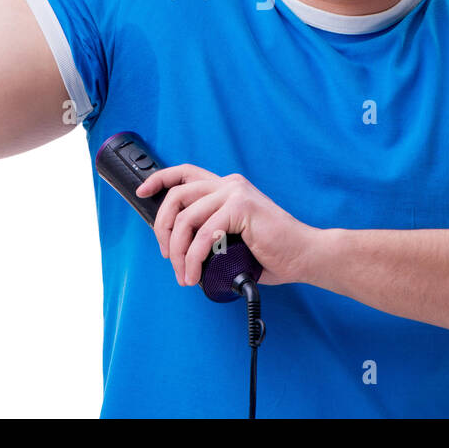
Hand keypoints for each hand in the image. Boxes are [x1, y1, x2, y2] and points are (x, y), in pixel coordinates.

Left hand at [135, 164, 318, 288]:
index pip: (185, 173)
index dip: (159, 179)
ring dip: (178, 252)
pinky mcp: (241, 208)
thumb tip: (180, 250)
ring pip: (187, 218)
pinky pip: (203, 234)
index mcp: (228, 187)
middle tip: (167, 256)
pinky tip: (195, 274)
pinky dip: (194, 258)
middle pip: (177, 196)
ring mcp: (235, 193)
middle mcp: (230, 184)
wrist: (305, 256)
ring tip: (183, 274)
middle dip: (163, 228)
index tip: (143, 191)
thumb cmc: (273, 251)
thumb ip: (211, 233)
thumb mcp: (233, 237)